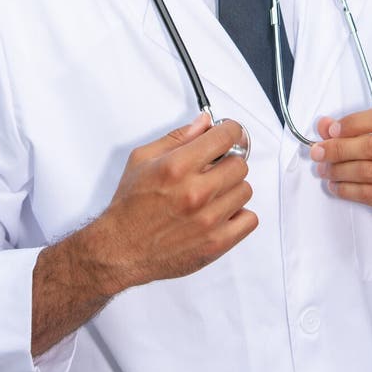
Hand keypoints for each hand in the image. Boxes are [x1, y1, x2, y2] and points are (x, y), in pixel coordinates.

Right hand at [87, 113, 257, 294]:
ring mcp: (209, 219)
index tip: (229, 134)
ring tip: (213, 193)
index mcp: (178, 166)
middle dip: (228, 161)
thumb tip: (204, 122)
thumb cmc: (130, 205)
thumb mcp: (143, 158)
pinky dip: (238, 214)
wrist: (121, 249)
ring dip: (232, 188)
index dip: (230, 131)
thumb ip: (178, 137)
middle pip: (240, 164)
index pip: (225, 137)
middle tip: (214, 168)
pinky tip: (220, 212)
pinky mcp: (217, 243)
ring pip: (245, 190)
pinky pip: (250, 219)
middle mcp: (196, 192)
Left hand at [310, 107, 371, 233]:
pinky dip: (346, 189)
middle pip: (369, 146)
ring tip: (324, 169)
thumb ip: (366, 127)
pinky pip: (367, 193)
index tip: (331, 130)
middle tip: (317, 151)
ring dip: (338, 170)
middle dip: (336, 148)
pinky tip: (336, 186)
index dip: (351, 122)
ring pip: (365, 171)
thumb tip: (324, 125)